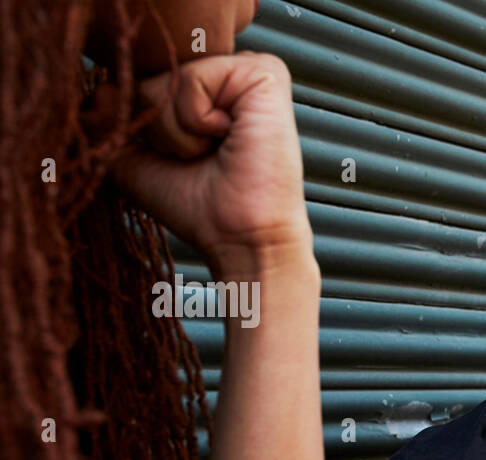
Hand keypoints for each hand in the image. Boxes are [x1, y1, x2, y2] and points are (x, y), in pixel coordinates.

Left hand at [111, 52, 311, 276]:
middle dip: (161, 127)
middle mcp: (232, 75)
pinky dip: (194, 121)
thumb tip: (98, 88)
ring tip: (216, 152)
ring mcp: (250, 69)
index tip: (183, 159)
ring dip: (177, 131)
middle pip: (153, 75)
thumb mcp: (137, 163)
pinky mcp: (264, 74)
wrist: (242, 240)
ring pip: (168, 77)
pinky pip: (191, 80)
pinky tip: (228, 140)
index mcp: (213, 92)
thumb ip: (110, 123)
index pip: (148, 77)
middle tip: (203, 157)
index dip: (146, 122)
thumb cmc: (200, 209)